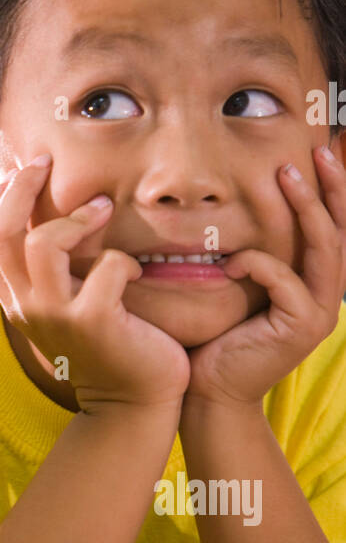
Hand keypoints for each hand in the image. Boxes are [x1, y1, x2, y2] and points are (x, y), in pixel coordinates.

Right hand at [0, 155, 190, 413]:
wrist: (135, 401)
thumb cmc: (111, 342)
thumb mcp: (70, 302)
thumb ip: (55, 268)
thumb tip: (52, 214)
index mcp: (16, 300)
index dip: (1, 199)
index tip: (26, 168)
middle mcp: (26, 308)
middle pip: (0, 235)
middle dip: (22, 189)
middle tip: (47, 163)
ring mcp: (55, 317)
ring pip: (42, 245)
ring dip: (75, 219)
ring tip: (102, 211)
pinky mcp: (92, 323)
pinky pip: (104, 268)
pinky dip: (123, 261)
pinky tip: (136, 271)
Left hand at [183, 147, 345, 409]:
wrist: (208, 391)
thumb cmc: (216, 338)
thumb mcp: (239, 288)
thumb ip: (252, 256)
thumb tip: (240, 211)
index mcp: (315, 287)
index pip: (333, 231)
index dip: (333, 194)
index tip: (319, 155)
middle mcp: (326, 298)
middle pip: (338, 233)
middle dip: (330, 188)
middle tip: (315, 151)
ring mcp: (319, 314)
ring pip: (322, 249)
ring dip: (307, 208)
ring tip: (288, 174)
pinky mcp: (301, 327)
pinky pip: (284, 280)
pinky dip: (257, 265)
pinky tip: (229, 263)